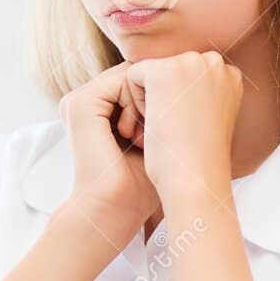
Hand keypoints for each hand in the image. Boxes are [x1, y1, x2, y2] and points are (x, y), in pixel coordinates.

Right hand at [57, 62, 158, 249]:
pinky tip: (146, 131)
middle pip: (136, 73)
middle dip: (159, 93)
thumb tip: (199, 83)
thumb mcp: (156, 137)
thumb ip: (166, 107)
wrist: (117, 207)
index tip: (176, 126)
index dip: (164, 93)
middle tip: (166, 129)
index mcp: (99, 107)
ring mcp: (80, 100)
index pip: (140, 78)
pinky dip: (140, 101)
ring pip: (131, 74)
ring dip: (151, 99)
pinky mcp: (81, 105)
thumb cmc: (144, 182)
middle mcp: (87, 100)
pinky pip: (121, 81)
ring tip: (155, 134)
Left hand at [125, 51, 243, 202]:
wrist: (197, 181)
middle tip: (172, 132)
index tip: (184, 130)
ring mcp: (190, 63)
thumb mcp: (210, 119)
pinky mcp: (164, 71)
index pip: (184, 74)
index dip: (175, 103)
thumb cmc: (200, 161)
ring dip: (148, 102)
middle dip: (161, 99)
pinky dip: (135, 104)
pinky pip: (133, 77)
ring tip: (163, 130)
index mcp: (229, 74)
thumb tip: (179, 86)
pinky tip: (153, 125)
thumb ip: (202, 94)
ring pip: (149, 73)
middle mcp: (214, 62)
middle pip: (166, 69)